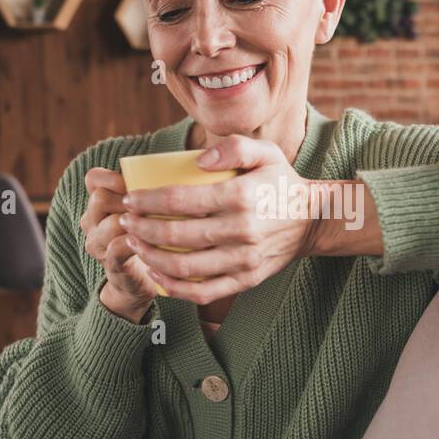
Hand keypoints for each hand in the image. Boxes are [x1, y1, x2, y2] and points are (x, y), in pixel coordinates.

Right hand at [79, 167, 156, 321]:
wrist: (140, 283)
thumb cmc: (150, 239)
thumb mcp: (147, 210)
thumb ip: (154, 191)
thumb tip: (197, 165)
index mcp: (98, 205)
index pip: (93, 179)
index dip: (114, 177)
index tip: (137, 184)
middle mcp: (91, 222)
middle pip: (101, 198)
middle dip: (131, 200)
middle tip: (159, 208)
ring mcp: (98, 245)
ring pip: (112, 222)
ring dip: (139, 222)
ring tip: (165, 224)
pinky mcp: (112, 265)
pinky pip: (118, 247)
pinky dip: (138, 242)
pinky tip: (157, 243)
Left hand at [120, 137, 318, 304]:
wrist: (312, 220)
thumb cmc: (280, 183)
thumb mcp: (266, 153)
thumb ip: (234, 147)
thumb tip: (199, 161)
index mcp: (241, 196)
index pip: (181, 199)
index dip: (148, 200)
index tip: (130, 198)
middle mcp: (242, 231)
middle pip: (177, 234)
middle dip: (142, 228)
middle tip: (126, 220)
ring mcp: (244, 260)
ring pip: (184, 266)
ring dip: (151, 256)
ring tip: (135, 243)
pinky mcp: (246, 280)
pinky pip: (203, 292)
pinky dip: (173, 287)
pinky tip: (157, 273)